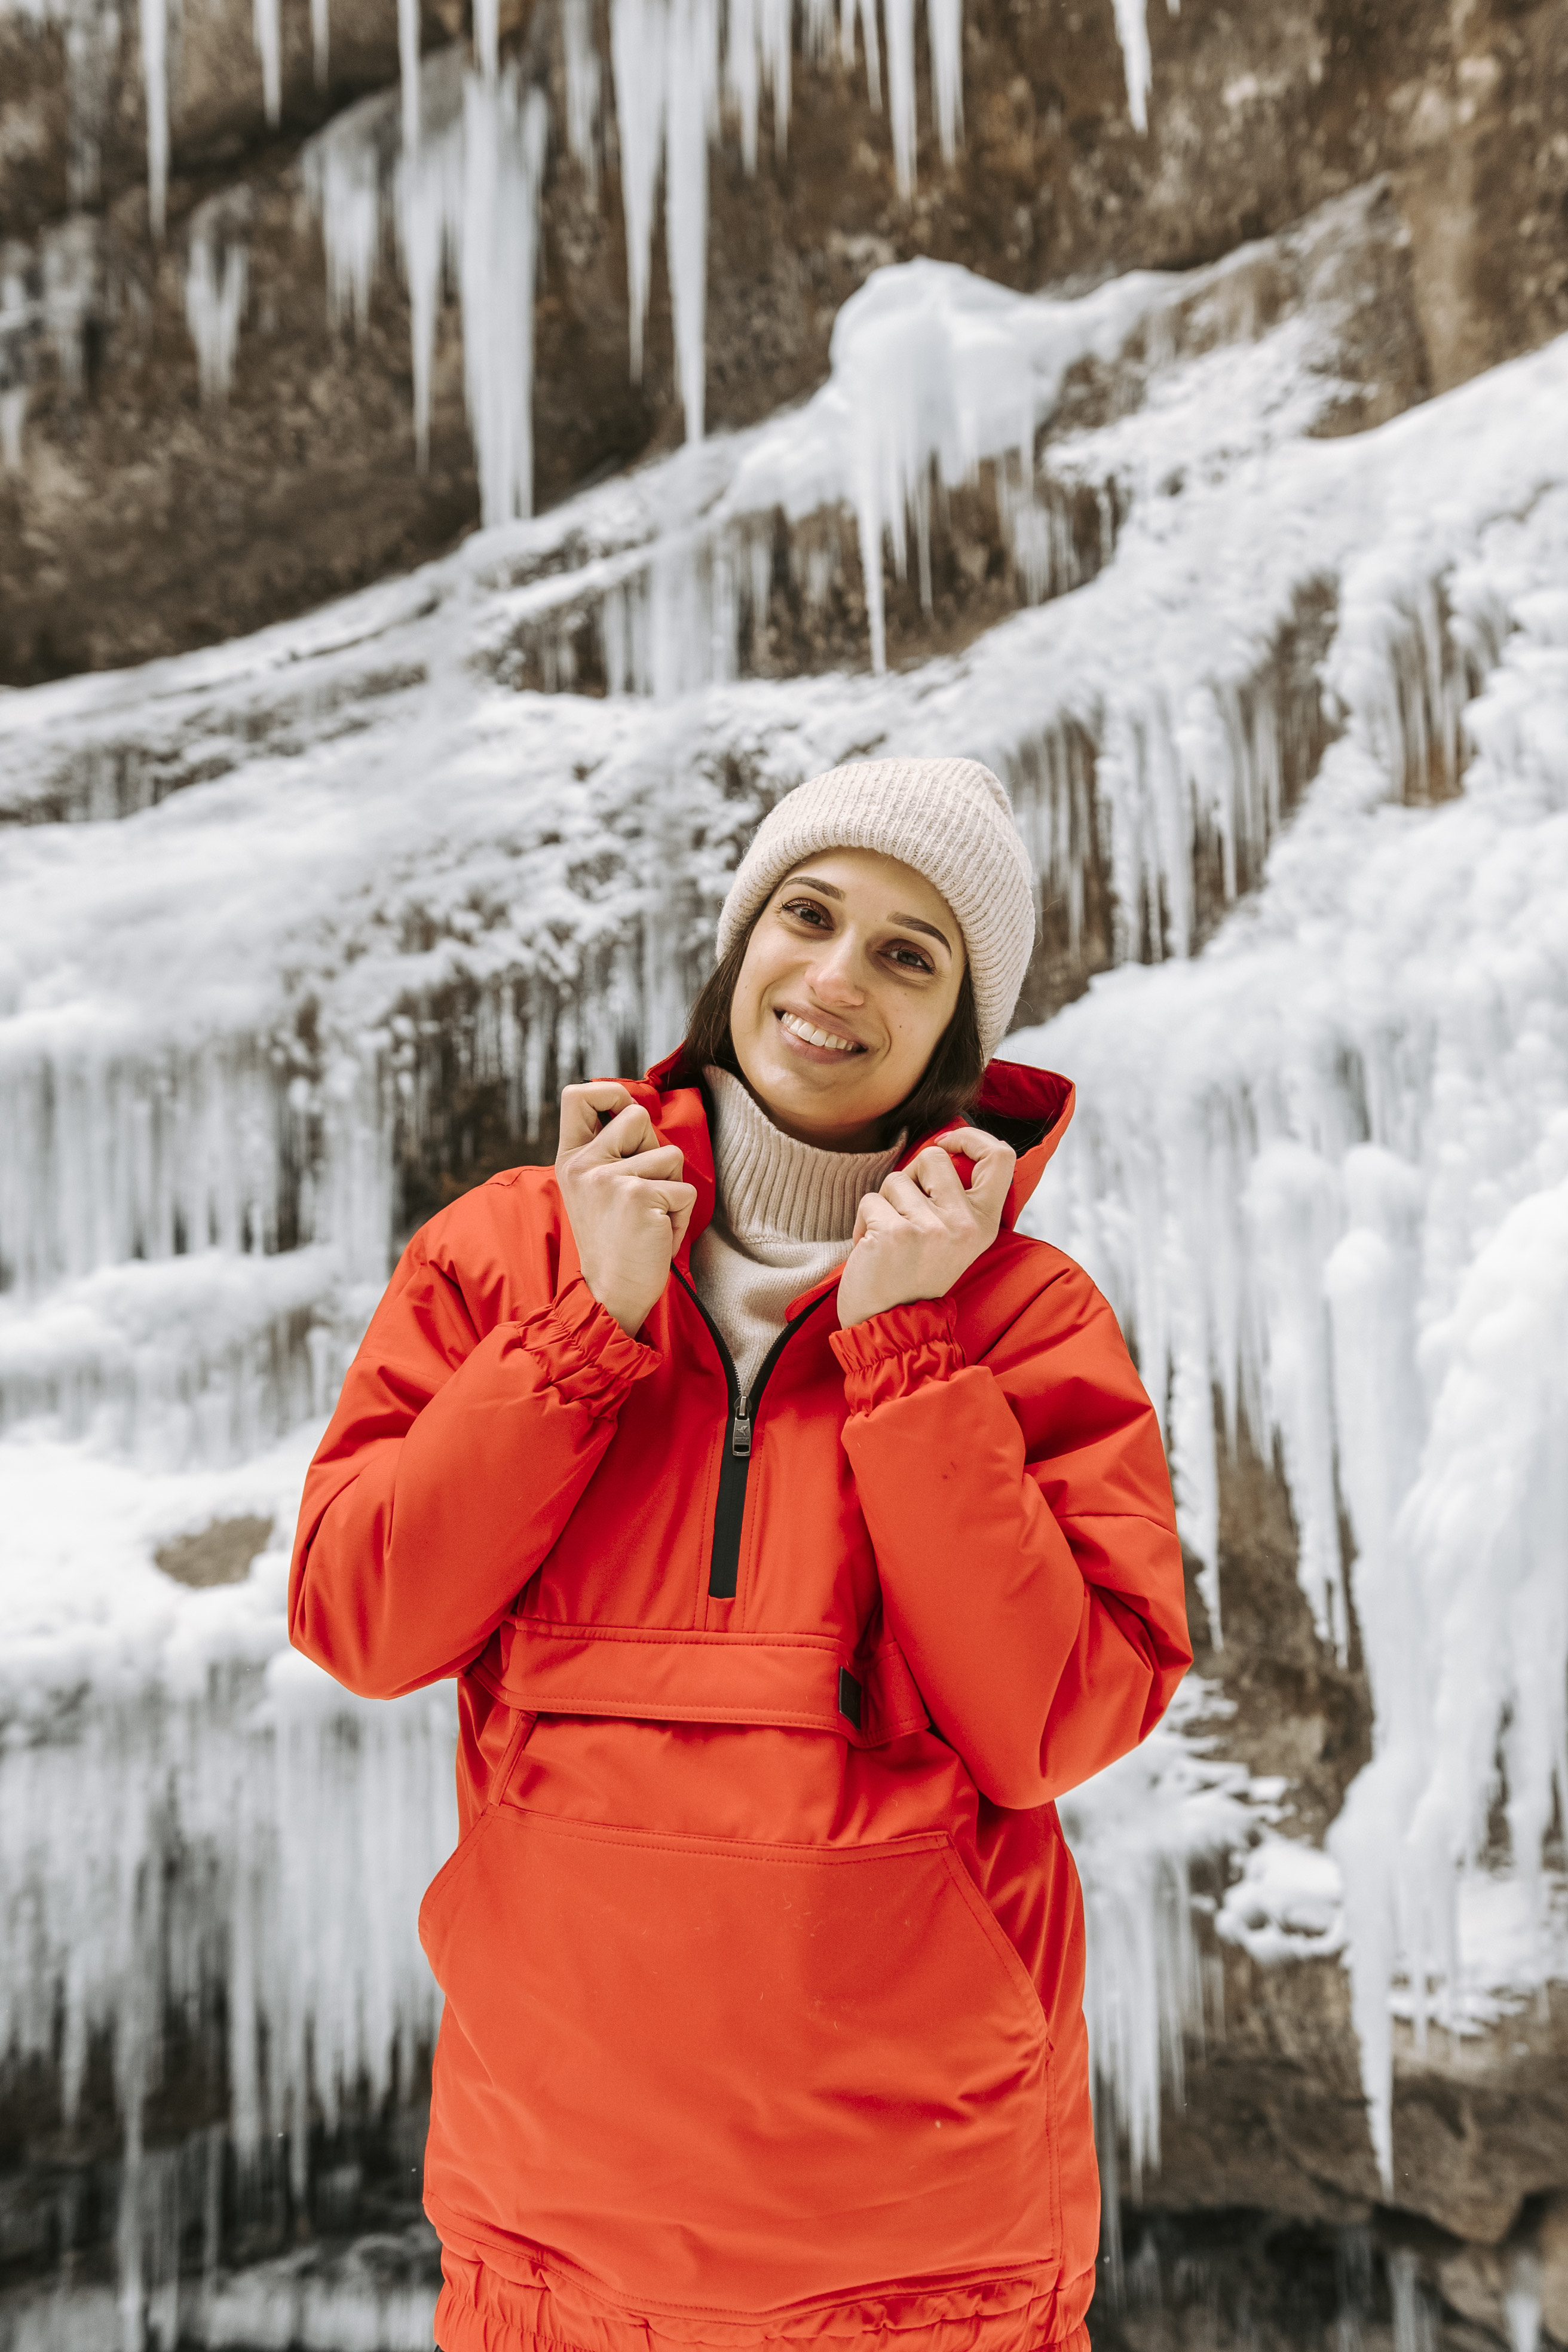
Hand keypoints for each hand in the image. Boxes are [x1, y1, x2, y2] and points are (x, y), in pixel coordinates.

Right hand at [555, 1084, 696, 1337]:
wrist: (610, 1295)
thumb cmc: (614, 1242)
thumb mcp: (596, 1190)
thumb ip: (610, 1152)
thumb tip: (638, 1109)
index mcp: (571, 1159)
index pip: (577, 1095)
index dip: (610, 1092)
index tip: (623, 1111)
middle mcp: (584, 1164)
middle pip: (638, 1115)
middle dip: (655, 1149)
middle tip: (642, 1191)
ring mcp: (610, 1178)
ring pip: (670, 1154)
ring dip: (671, 1189)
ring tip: (649, 1219)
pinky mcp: (639, 1195)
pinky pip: (685, 1190)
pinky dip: (681, 1216)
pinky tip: (657, 1235)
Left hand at [836, 1129, 1015, 1328]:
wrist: (891, 1326)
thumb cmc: (916, 1277)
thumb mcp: (955, 1239)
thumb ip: (956, 1199)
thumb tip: (944, 1146)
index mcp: (984, 1222)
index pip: (1000, 1156)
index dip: (971, 1136)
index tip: (948, 1143)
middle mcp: (963, 1223)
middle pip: (933, 1155)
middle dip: (909, 1174)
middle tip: (905, 1210)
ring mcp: (930, 1227)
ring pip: (894, 1179)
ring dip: (883, 1205)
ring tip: (889, 1240)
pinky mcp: (895, 1232)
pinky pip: (869, 1201)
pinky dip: (862, 1222)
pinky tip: (872, 1249)